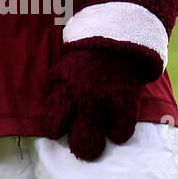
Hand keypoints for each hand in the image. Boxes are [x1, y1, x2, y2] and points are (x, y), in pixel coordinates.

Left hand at [41, 46, 153, 161]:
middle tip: (83, 144)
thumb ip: (61, 87)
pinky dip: (120, 133)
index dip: (56, 128)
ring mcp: (104, 102)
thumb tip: (54, 105)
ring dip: (98, 143)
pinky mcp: (125, 102)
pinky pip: (122, 131)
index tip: (61, 127)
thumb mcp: (66, 66)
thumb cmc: (89, 49)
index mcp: (63, 89)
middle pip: (77, 141)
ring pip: (98, 141)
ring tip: (99, 139)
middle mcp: (82, 100)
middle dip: (80, 146)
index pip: (52, 124)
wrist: (119, 33)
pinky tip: (118, 128)